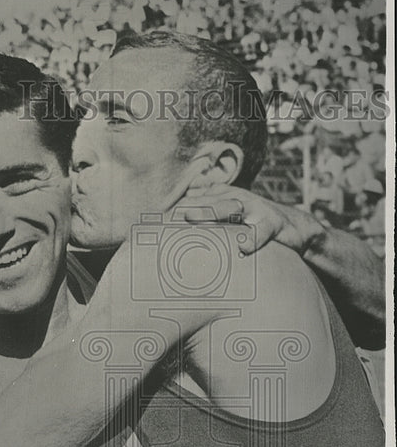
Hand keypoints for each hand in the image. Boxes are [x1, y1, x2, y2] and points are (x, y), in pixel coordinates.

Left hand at [168, 184, 322, 256]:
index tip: (149, 224)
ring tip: (189, 218)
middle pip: (205, 201)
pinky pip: (261, 231)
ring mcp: (254, 209)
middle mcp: (236, 199)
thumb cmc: (254, 228)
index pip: (193, 201)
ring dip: (209, 212)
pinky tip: (243, 247)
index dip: (172, 211)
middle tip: (160, 216)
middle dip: (182, 206)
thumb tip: (173, 237)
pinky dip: (252, 239)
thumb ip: (205, 227)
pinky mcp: (272, 224)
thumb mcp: (229, 224)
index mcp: (222, 198)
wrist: (296, 229)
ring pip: (230, 208)